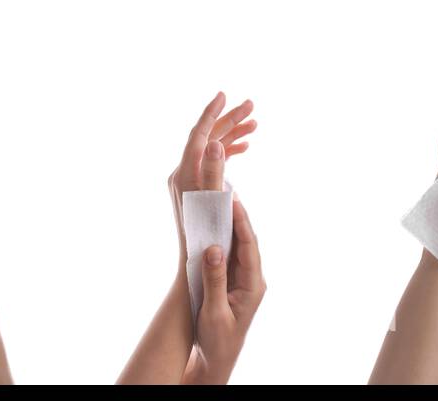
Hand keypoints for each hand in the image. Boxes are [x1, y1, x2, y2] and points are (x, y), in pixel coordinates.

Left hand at [169, 92, 255, 254]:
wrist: (196, 268)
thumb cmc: (208, 242)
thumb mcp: (214, 204)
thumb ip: (214, 172)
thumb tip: (214, 142)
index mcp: (185, 174)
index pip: (198, 135)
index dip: (212, 113)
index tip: (225, 95)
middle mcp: (182, 175)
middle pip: (205, 138)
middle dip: (228, 120)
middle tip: (252, 105)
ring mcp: (188, 182)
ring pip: (210, 149)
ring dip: (231, 134)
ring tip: (255, 124)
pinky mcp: (195, 189)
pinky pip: (211, 162)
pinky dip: (228, 151)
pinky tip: (244, 147)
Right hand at [186, 199, 264, 383]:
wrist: (218, 358)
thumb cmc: (218, 339)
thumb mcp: (214, 312)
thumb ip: (214, 280)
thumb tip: (213, 249)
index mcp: (253, 286)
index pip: (249, 247)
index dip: (242, 222)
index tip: (233, 201)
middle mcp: (252, 279)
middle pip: (246, 241)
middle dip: (237, 215)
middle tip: (225, 190)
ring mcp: (243, 279)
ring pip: (238, 246)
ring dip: (229, 224)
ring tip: (219, 200)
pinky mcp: (232, 281)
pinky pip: (229, 254)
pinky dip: (222, 237)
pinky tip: (213, 224)